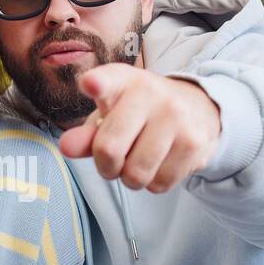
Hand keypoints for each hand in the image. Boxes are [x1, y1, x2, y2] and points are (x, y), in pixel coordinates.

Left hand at [58, 62, 221, 192]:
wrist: (197, 108)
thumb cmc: (140, 114)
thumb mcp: (110, 116)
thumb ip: (86, 135)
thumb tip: (66, 147)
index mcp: (122, 81)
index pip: (108, 80)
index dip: (97, 84)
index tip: (91, 84)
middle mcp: (151, 93)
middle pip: (110, 149)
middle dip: (107, 166)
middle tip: (116, 158)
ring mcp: (176, 117)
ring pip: (136, 174)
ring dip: (132, 178)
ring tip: (140, 158)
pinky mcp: (194, 143)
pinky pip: (160, 184)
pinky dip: (155, 182)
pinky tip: (161, 162)